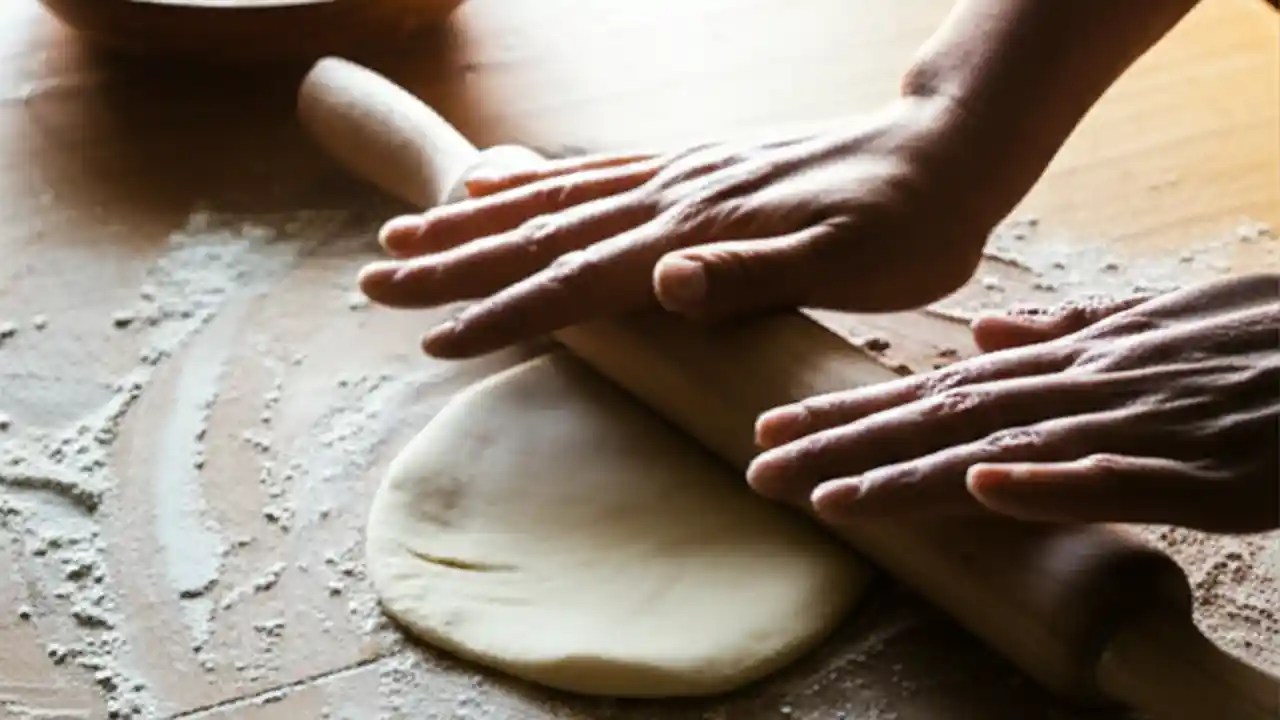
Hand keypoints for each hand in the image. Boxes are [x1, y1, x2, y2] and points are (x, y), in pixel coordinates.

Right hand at [358, 94, 1019, 357]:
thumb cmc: (912, 223)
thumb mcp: (852, 264)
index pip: (578, 279)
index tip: (432, 339)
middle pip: (540, 232)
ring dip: (477, 219)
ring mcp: (680, 174)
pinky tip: (505, 183)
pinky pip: (596, 171)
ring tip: (410, 230)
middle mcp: (673, 196)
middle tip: (375, 279)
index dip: (503, 311)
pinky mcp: (696, 165)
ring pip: (555, 197)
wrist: (949, 146)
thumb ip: (754, 276)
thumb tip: (661, 281)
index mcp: (698, 231)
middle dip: (455, 261)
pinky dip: (537, 181)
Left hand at [747, 274, 1279, 532]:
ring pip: (1004, 450)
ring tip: (832, 498)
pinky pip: (1114, 479)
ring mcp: (1137, 426)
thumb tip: (983, 338)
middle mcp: (1082, 390)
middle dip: (847, 448)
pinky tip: (984, 490)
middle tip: (760, 471)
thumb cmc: (1258, 343)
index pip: (935, 390)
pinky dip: (1048, 483)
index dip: (852, 413)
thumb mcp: (1154, 325)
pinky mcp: (1200, 470)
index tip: (777, 430)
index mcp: (1068, 364)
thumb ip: (1067, 334)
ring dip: (916, 475)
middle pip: (943, 420)